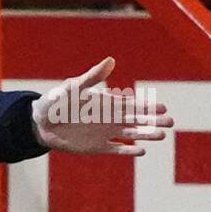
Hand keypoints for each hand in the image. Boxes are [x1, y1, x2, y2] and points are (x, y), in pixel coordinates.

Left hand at [31, 56, 173, 155]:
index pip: (132, 104)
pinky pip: (116, 149)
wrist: (40, 123)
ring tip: (160, 136)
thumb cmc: (56, 101)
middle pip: (137, 119)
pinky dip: (128, 150)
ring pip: (131, 134)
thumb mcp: (73, 87)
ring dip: (146, 135)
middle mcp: (110, 118)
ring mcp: (104, 133)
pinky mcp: (96, 147)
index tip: (162, 107)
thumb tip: (110, 60)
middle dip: (153, 120)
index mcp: (107, 103)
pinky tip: (141, 151)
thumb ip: (92, 77)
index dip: (147, 105)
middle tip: (170, 122)